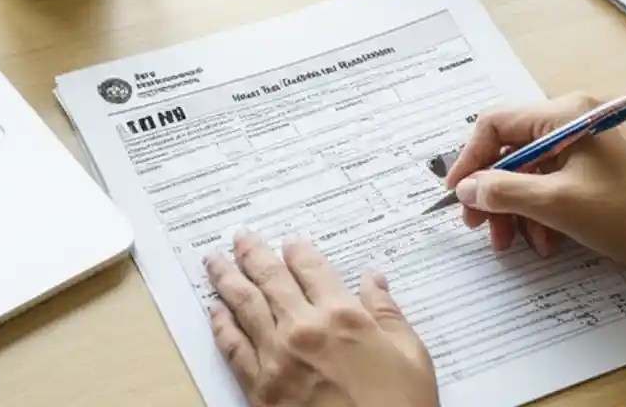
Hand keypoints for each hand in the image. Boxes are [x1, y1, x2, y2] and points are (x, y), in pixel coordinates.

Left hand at [205, 230, 436, 406]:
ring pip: (244, 306)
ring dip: (227, 279)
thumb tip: (374, 279)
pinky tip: (214, 311)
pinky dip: (221, 325)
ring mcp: (277, 358)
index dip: (298, 251)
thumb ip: (388, 314)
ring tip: (214, 261)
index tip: (289, 241)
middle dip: (252, 254)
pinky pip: (233, 348)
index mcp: (344, 315)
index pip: (312, 268)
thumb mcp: (411, 357)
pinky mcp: (260, 388)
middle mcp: (304, 328)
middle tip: (240, 237)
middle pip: (270, 279)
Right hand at [446, 93, 625, 281]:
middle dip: (492, 191)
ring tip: (513, 243)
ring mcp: (583, 145)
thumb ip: (504, 191)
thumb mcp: (556, 204)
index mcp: (565, 115)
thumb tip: (466, 188)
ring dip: (515, 208)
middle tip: (478, 225)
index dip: (470, 159)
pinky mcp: (592, 170)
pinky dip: (539, 212)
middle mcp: (572, 121)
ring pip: (527, 173)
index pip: (496, 124)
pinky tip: (544, 241)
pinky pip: (550, 184)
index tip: (457, 194)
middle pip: (510, 150)